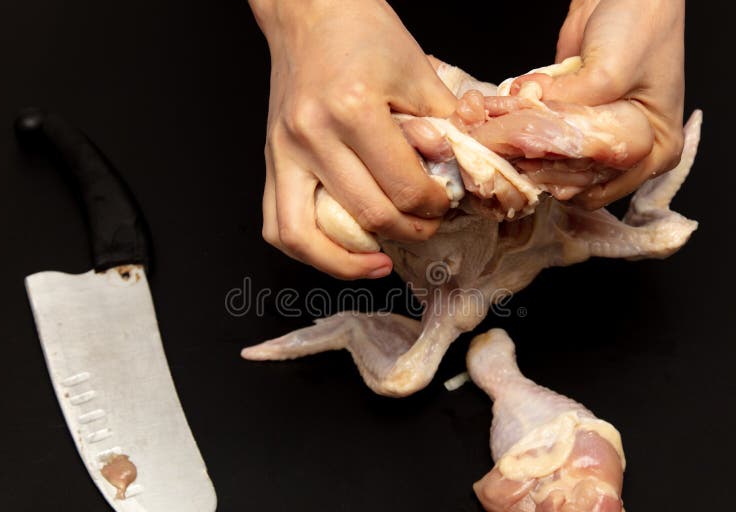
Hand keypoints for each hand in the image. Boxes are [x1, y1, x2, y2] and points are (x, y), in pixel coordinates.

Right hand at [249, 0, 456, 278]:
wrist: (310, 11)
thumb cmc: (363, 33)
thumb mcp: (417, 71)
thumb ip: (444, 125)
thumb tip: (463, 174)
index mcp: (353, 110)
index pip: (403, 187)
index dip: (433, 206)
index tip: (445, 201)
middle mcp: (311, 136)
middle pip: (366, 215)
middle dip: (409, 231)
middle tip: (427, 226)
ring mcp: (283, 152)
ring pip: (305, 235)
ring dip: (347, 261)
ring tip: (379, 262)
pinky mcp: (271, 160)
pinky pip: (277, 224)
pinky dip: (308, 249)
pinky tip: (338, 252)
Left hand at [512, 0, 684, 209]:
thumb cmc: (641, 26)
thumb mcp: (610, 71)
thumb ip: (571, 103)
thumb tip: (529, 117)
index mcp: (658, 149)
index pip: (607, 186)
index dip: (568, 180)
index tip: (536, 167)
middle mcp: (630, 148)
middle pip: (578, 178)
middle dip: (543, 165)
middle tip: (514, 153)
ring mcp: (599, 132)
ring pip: (556, 158)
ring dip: (527, 147)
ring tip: (505, 135)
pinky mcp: (573, 115)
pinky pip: (544, 132)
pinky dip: (524, 123)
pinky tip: (507, 114)